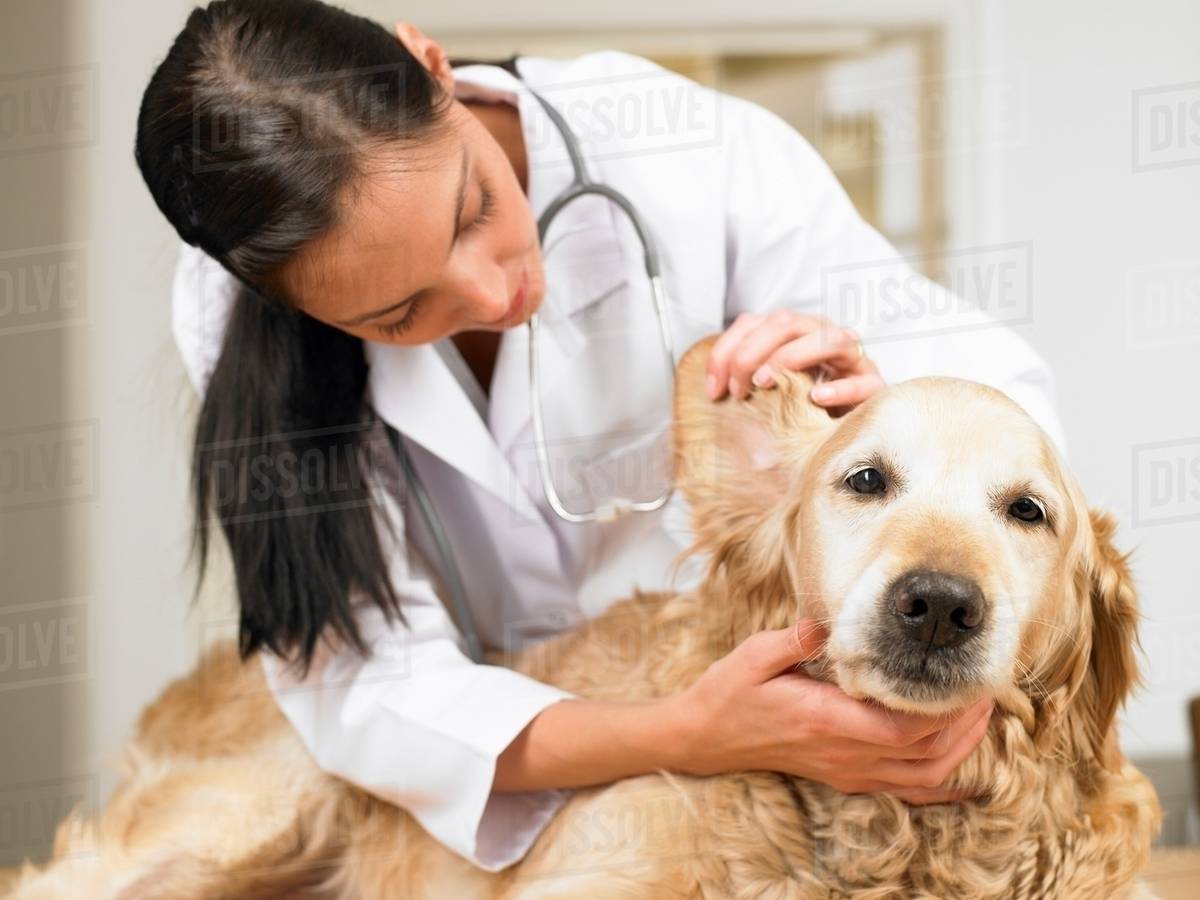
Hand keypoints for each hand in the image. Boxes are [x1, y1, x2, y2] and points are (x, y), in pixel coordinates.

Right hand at [669, 620, 993, 804]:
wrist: (706, 737)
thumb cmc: (730, 692)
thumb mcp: (754, 654)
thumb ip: (794, 638)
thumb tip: (827, 622)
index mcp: (825, 720)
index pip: (901, 729)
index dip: (943, 712)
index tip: (966, 680)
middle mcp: (842, 754)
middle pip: (925, 753)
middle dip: (964, 723)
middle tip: (985, 688)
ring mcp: (846, 771)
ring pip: (922, 775)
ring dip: (960, 750)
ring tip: (980, 715)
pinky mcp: (845, 777)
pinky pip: (905, 790)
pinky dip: (940, 783)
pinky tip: (964, 771)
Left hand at [706, 310, 884, 413]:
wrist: (845, 435)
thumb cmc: (799, 413)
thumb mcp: (764, 395)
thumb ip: (742, 383)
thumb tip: (713, 390)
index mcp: (793, 334)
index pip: (754, 322)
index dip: (727, 350)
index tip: (713, 389)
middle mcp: (821, 336)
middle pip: (786, 322)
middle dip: (753, 353)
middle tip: (739, 389)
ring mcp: (851, 358)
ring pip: (828, 338)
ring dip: (792, 357)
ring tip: (766, 384)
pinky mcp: (873, 385)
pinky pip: (861, 380)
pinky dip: (839, 387)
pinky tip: (816, 398)